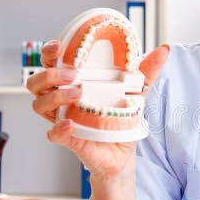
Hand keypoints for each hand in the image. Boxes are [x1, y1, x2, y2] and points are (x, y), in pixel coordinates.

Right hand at [26, 41, 170, 177]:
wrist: (123, 153)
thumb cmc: (120, 120)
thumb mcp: (136, 92)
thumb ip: (146, 71)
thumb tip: (163, 50)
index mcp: (73, 82)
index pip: (51, 62)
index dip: (49, 52)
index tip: (59, 46)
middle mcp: (62, 99)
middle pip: (36, 82)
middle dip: (49, 74)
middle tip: (73, 74)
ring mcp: (62, 118)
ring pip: (39, 104)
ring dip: (55, 97)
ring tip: (78, 93)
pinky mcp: (67, 139)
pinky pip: (52, 134)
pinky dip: (58, 129)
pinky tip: (71, 124)